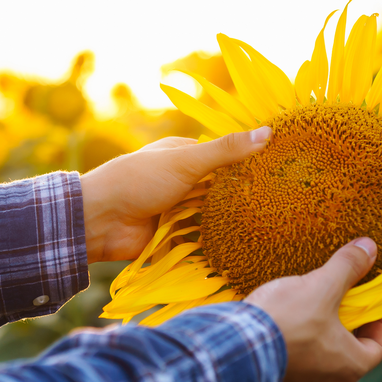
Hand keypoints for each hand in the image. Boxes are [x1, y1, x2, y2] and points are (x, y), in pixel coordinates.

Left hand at [80, 127, 270, 263]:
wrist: (99, 221)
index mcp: (183, 155)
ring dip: (231, 222)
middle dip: (243, 196)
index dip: (249, 162)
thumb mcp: (186, 161)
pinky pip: (199, 240)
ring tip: (271, 228)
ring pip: (212, 215)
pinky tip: (244, 249)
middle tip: (282, 204)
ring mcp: (177, 210)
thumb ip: (226, 150)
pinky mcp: (172, 236)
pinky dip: (215, 243)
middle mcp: (182, 181)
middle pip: (220, 189)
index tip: (282, 170)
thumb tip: (269, 131)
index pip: (223, 156)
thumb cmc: (139, 180)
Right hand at [245, 238, 381, 381]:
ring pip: (319, 350)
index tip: (369, 299)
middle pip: (347, 346)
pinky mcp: (276, 372)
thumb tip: (370, 247)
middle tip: (340, 292)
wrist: (234, 345)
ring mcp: (300, 379)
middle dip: (345, 319)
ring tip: (311, 297)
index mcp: (349, 365)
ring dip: (319, 326)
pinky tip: (286, 310)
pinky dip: (296, 332)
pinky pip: (294, 351)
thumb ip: (347, 267)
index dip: (377, 320)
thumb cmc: (288, 322)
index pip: (376, 346)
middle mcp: (328, 380)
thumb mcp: (322, 287)